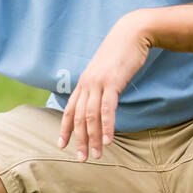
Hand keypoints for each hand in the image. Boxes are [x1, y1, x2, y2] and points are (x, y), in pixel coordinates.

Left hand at [58, 11, 152, 159]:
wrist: (131, 33)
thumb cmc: (120, 53)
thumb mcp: (105, 71)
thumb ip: (100, 86)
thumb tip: (100, 100)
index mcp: (83, 83)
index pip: (69, 109)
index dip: (64, 128)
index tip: (61, 145)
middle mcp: (86, 84)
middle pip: (78, 117)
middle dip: (79, 140)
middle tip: (82, 158)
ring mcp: (98, 83)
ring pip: (90, 116)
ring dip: (93, 138)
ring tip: (97, 155)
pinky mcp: (112, 82)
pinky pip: (107, 109)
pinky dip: (106, 126)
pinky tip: (108, 140)